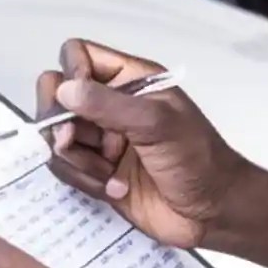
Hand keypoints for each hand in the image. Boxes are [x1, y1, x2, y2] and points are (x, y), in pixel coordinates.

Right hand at [38, 39, 251, 249]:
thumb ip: (108, 105)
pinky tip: (115, 188)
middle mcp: (108, 105)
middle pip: (55, 95)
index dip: (70, 74)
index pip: (77, 55)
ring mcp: (99, 139)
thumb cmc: (197, 160)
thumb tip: (63, 90)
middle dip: (60, 122)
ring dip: (79, 160)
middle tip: (74, 139)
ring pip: (55, 136)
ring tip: (110, 173)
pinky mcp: (94, 170)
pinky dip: (85, 181)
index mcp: (128, 80)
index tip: (79, 102)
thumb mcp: (157, 124)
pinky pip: (65, 168)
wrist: (212, 213)